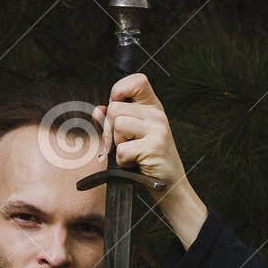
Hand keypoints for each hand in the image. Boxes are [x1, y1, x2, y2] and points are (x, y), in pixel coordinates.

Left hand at [93, 73, 206, 248]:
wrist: (169, 187)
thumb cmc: (149, 162)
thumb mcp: (132, 137)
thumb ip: (114, 122)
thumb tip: (97, 111)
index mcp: (153, 108)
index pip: (137, 80)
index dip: (120, 90)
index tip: (116, 106)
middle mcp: (157, 115)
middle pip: (115, 108)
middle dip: (110, 129)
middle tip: (121, 145)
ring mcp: (158, 129)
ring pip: (117, 125)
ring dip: (117, 145)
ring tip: (131, 154)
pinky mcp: (154, 146)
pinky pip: (122, 149)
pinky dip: (122, 161)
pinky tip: (134, 164)